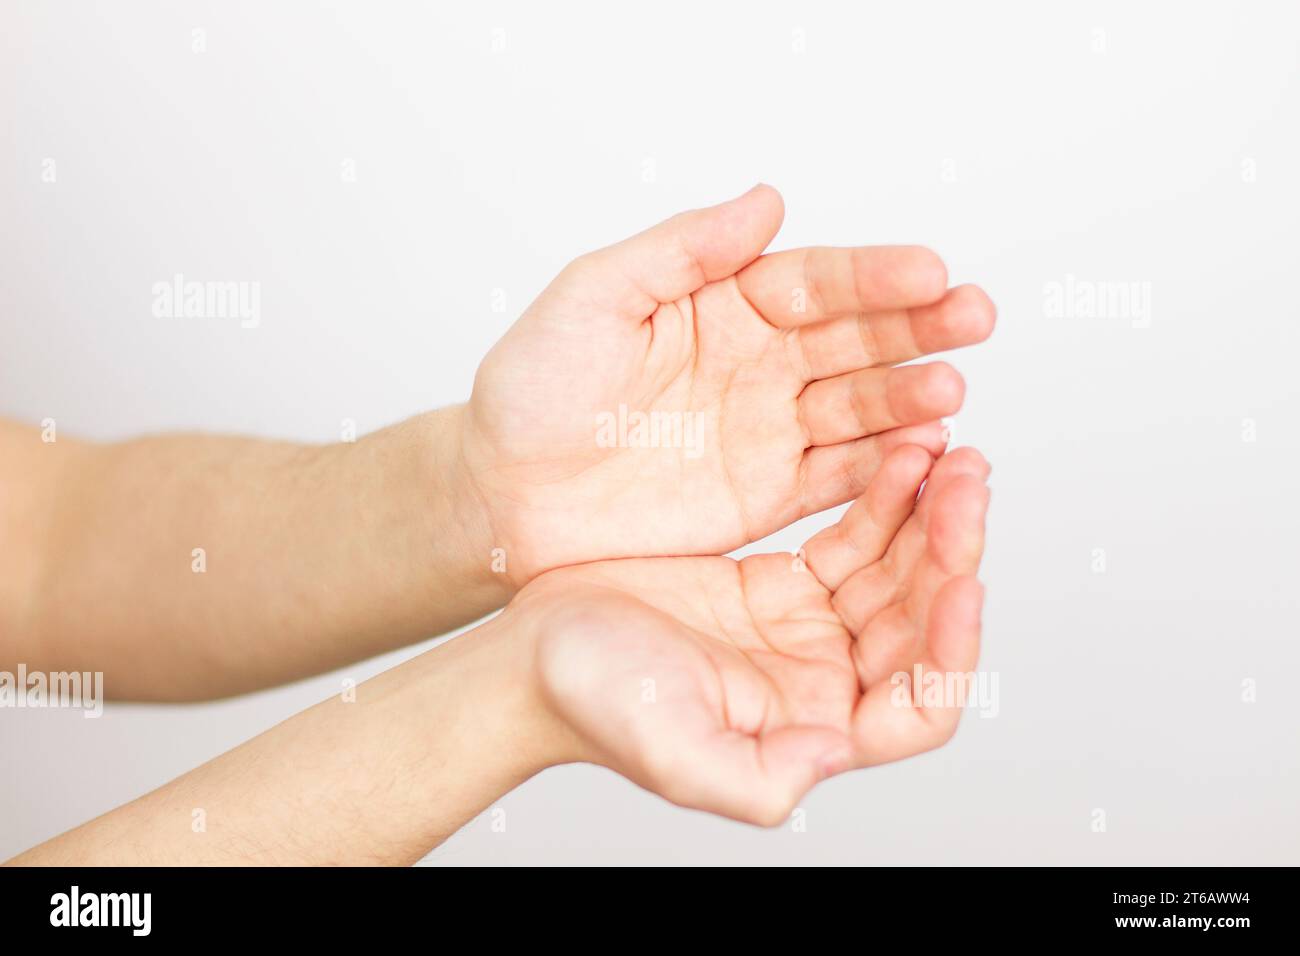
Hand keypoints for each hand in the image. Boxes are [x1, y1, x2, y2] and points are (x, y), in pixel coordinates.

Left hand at [460, 185, 994, 587]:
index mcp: (724, 304)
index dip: (873, 276)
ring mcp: (768, 430)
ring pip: (858, 409)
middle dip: (916, 328)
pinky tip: (922, 455)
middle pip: (854, 339)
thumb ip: (679, 251)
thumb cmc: (533, 389)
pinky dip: (881, 469)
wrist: (504, 494)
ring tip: (950, 392)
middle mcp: (759, 363)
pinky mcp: (767, 496)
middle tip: (973, 318)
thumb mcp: (592, 300)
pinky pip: (836, 478)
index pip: (814, 281)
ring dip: (909, 399)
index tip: (929, 270)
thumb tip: (767, 200)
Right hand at [518, 445, 990, 824]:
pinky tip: (904, 454)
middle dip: (952, 553)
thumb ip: (757, 779)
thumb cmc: (593, 702)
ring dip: (931, 518)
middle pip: (921, 621)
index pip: (919, 704)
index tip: (960, 581)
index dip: (951, 649)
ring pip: (898, 572)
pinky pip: (856, 538)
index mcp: (813, 730)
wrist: (540, 648)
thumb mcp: (672, 751)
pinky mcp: (786, 584)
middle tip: (968, 484)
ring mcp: (810, 631)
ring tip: (952, 455)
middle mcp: (825, 683)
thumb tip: (837, 752)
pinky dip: (885, 498)